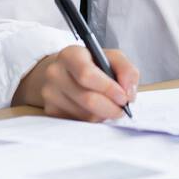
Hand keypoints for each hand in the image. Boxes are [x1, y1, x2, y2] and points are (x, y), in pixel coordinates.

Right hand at [16, 46, 139, 121]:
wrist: (61, 73)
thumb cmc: (89, 65)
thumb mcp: (110, 57)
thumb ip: (126, 70)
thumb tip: (128, 92)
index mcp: (70, 55)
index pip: (87, 74)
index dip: (108, 88)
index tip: (123, 96)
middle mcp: (55, 73)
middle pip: (88, 99)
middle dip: (111, 107)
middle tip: (122, 108)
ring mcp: (50, 94)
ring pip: (85, 115)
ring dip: (103, 115)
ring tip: (106, 105)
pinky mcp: (51, 111)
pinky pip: (78, 123)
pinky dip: (92, 120)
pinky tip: (93, 109)